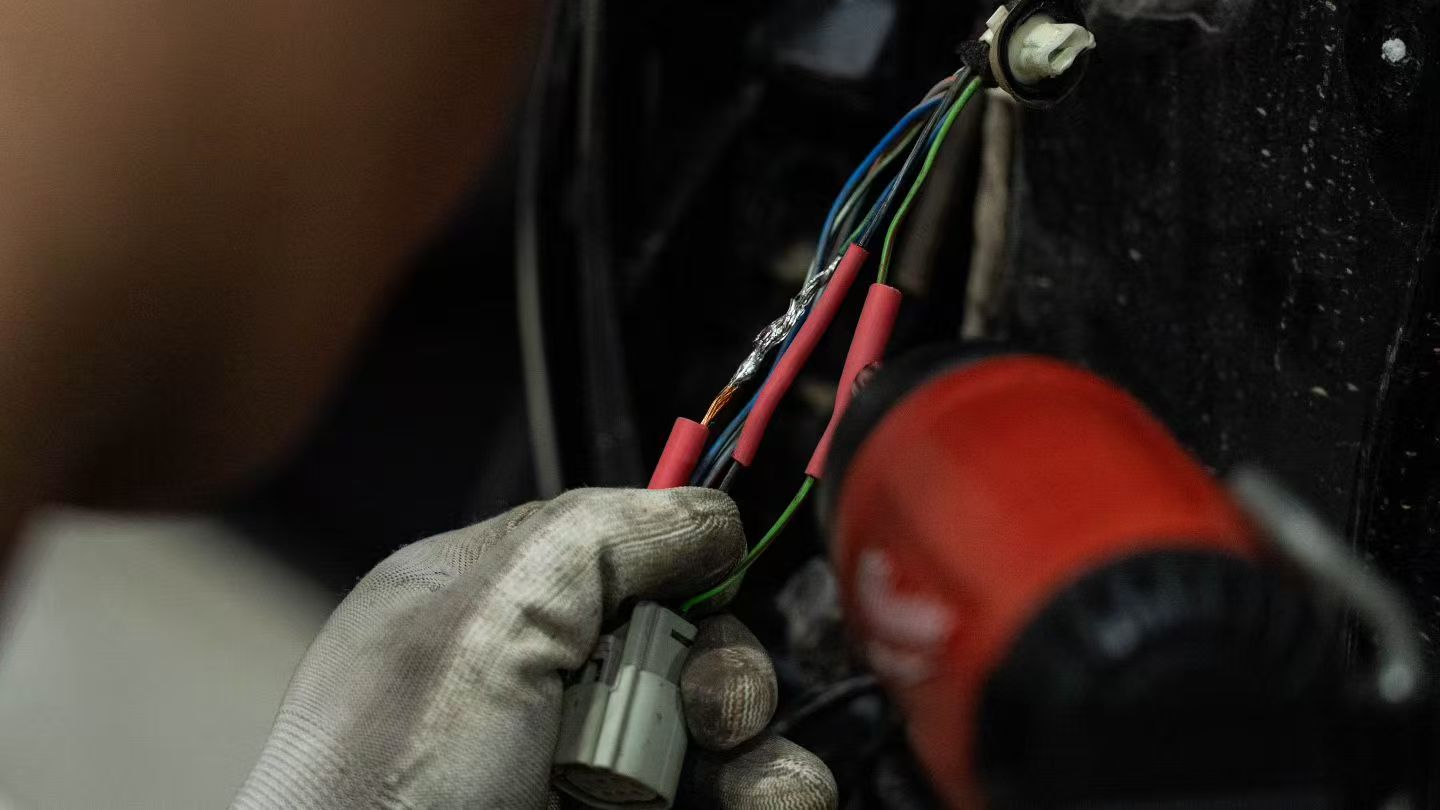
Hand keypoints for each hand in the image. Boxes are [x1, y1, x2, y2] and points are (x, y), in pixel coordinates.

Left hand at [235, 487, 836, 808]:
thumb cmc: (389, 782)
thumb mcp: (489, 618)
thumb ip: (604, 537)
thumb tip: (712, 516)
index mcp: (495, 608)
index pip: (621, 549)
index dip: (683, 558)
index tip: (718, 574)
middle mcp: (549, 688)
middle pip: (694, 638)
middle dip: (722, 663)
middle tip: (703, 709)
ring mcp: (596, 773)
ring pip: (734, 732)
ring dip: (758, 743)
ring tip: (727, 766)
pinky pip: (750, 797)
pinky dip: (777, 797)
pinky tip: (761, 805)